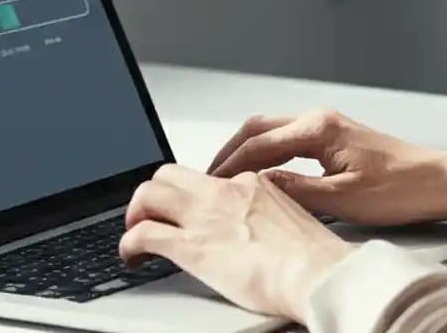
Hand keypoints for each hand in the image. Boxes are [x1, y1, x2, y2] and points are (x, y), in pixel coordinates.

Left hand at [120, 164, 351, 321]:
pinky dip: (128, 244)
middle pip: (169, 173)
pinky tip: (132, 257)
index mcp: (251, 184)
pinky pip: (142, 234)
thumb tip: (263, 231)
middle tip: (152, 215)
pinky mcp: (191, 245)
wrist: (318, 273)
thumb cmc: (315, 258)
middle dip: (154, 193)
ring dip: (135, 213)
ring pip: (148, 194)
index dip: (190, 195)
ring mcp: (204, 216)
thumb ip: (271, 216)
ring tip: (135, 233)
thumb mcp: (293, 220)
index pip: (208, 178)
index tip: (186, 209)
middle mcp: (224, 191)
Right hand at [207, 109, 446, 225]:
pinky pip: (288, 139)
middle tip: (206, 176)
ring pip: (271, 131)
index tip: (207, 182)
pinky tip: (260, 173)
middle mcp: (319, 119)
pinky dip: (266, 153)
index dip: (228, 165)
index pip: (258, 144)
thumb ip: (295, 190)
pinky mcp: (334, 138)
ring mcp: (327, 126)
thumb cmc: (400, 188)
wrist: (437, 182)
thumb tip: (256, 185)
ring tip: (225, 176)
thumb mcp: (343, 198)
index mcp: (318, 129)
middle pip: (258, 128)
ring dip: (246, 151)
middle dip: (228, 151)